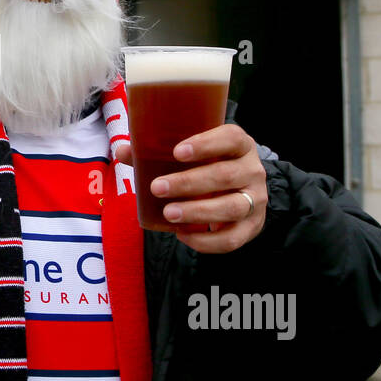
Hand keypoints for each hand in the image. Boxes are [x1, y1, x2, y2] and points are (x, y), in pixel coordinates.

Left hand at [114, 124, 267, 253]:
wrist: (243, 187)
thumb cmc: (210, 164)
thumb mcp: (193, 153)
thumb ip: (158, 151)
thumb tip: (123, 151)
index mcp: (240, 144)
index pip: (230, 138)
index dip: (206, 144)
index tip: (177, 152)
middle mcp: (253, 170)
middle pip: (226, 176)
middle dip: (189, 183)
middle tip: (158, 187)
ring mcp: (256, 199)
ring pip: (232, 207)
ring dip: (198, 212)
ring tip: (169, 213)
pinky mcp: (253, 226)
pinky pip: (233, 239)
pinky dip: (207, 242)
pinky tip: (183, 236)